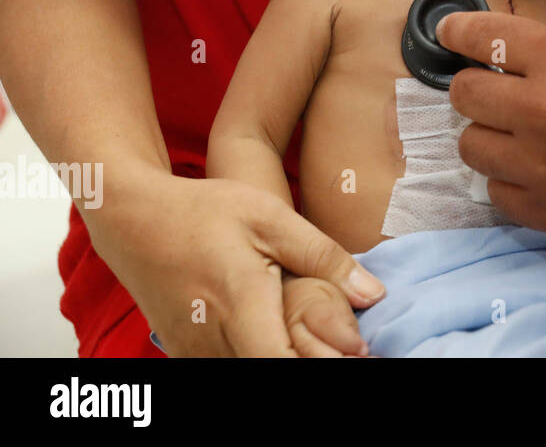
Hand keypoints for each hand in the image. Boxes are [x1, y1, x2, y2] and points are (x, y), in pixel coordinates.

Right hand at [84, 168, 386, 355]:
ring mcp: (195, 353)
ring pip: (252, 370)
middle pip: (271, 372)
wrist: (134, 220)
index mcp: (240, 305)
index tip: (356, 352)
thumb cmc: (205, 211)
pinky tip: (280, 336)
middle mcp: (212, 341)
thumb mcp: (272, 217)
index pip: (284, 364)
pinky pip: (232, 366)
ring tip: (318, 339)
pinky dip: (260, 356)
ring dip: (286, 358)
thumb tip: (373, 294)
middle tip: (346, 344)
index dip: (324, 364)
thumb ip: (323, 257)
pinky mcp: (186, 355)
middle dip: (311, 361)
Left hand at [439, 10, 545, 259]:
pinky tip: (536, 172)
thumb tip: (507, 57)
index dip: (457, 33)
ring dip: (489, 136)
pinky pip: (496, 193)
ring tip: (519, 136)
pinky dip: (509, 181)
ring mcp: (540, 166)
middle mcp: (540, 111)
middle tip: (496, 92)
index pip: (481, 37)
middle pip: (463, 94)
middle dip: (475, 88)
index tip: (449, 34)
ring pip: (471, 146)